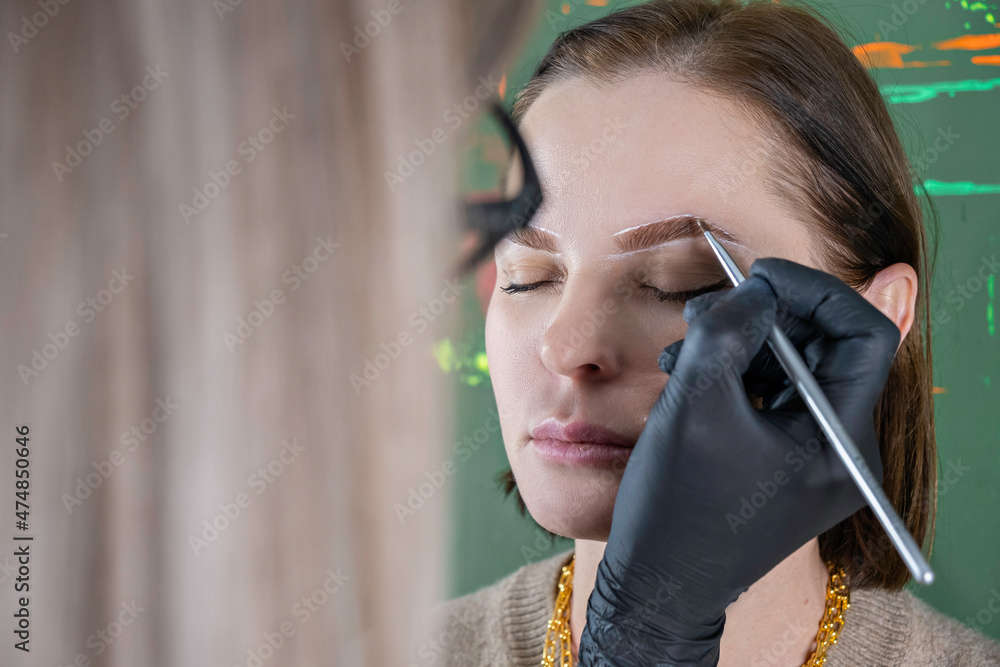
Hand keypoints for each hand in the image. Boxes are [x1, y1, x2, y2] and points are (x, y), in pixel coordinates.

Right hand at [577, 257, 899, 665]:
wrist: (660, 584)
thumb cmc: (678, 506)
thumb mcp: (696, 404)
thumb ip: (727, 332)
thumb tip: (754, 291)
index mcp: (840, 440)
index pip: (863, 334)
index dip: (814, 291)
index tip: (755, 278)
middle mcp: (840, 449)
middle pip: (825, 348)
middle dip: (765, 319)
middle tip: (708, 313)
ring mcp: (813, 459)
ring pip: (792, 369)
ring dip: (739, 347)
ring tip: (682, 353)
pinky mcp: (784, 463)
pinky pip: (771, 398)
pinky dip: (733, 376)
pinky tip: (686, 377)